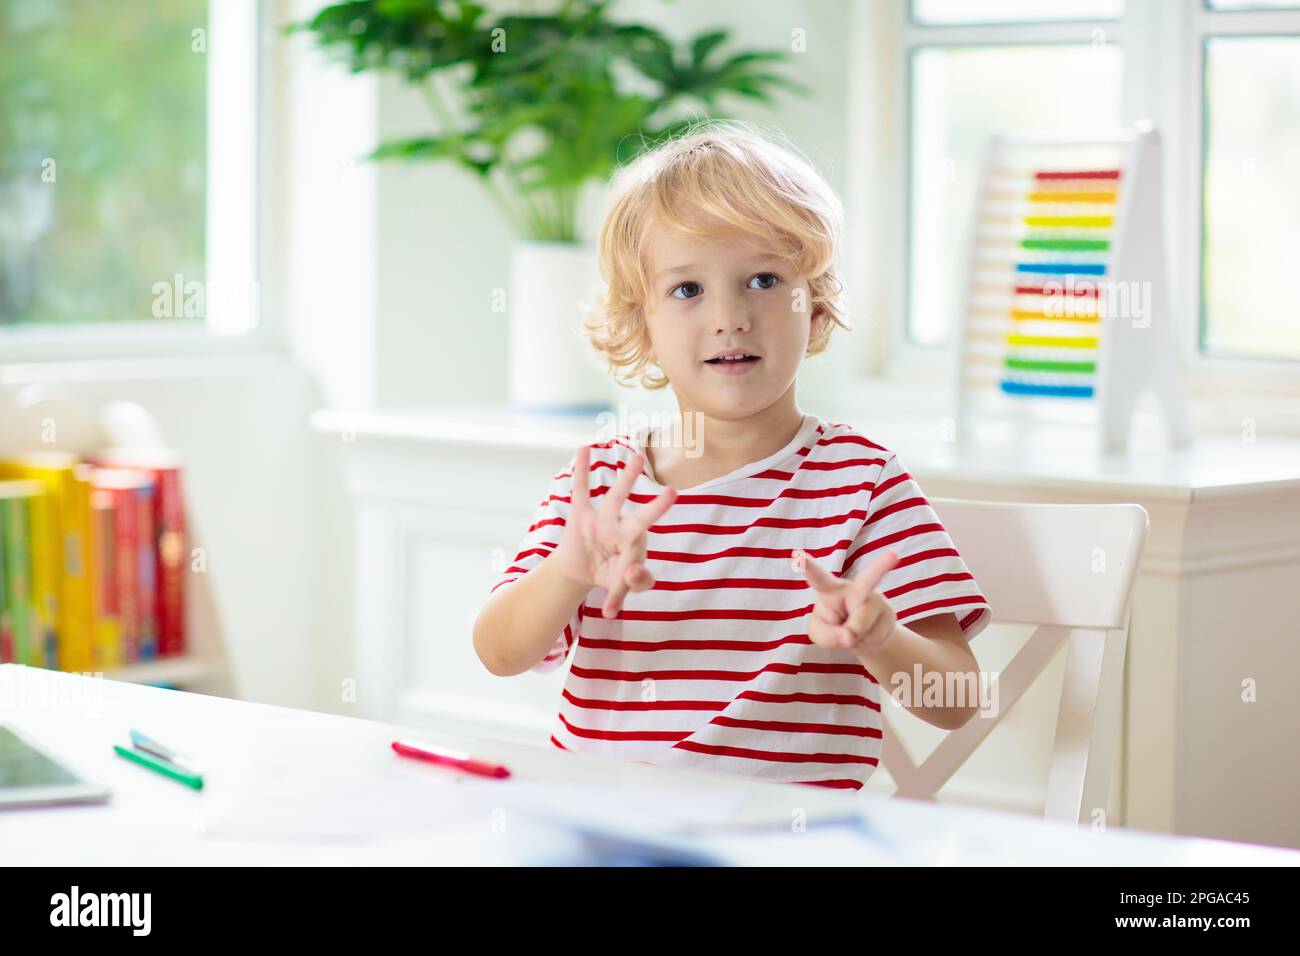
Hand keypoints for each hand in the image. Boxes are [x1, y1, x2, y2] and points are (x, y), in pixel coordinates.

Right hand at [552, 445, 677, 618]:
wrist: (583, 568)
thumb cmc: (611, 573)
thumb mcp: (620, 585)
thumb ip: (626, 589)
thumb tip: (617, 603)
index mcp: (636, 548)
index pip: (637, 563)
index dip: (633, 578)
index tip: (624, 591)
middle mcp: (623, 529)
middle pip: (641, 519)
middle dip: (656, 509)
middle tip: (673, 493)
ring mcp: (603, 520)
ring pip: (617, 497)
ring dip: (628, 478)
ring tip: (639, 457)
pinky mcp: (580, 515)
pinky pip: (580, 491)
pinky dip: (581, 472)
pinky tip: (583, 449)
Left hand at [796, 548, 901, 657]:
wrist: (866, 637)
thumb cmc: (835, 627)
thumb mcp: (820, 633)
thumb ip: (825, 635)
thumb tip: (849, 638)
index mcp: (830, 589)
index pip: (818, 577)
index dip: (807, 566)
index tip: (796, 553)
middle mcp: (857, 588)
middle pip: (869, 579)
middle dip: (882, 565)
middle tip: (894, 554)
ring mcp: (876, 600)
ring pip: (861, 628)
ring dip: (854, 640)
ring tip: (854, 633)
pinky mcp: (889, 614)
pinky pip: (872, 639)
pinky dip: (865, 645)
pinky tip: (867, 636)